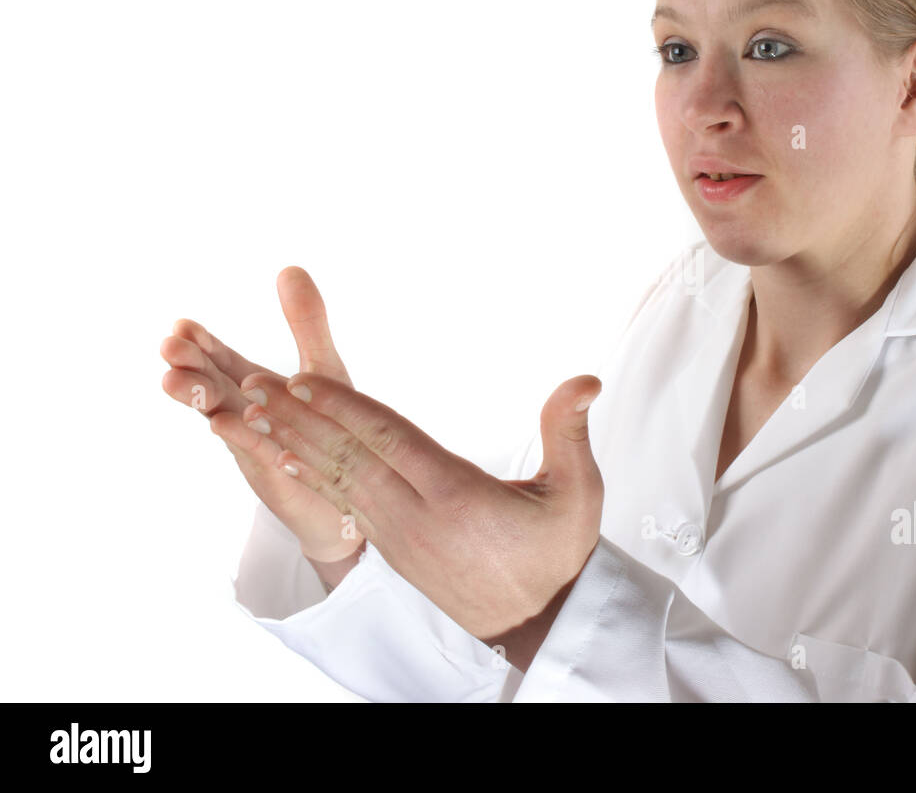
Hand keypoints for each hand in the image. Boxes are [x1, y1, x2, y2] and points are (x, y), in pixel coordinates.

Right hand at [160, 267, 363, 562]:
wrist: (350, 491)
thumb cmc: (332, 426)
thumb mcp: (321, 366)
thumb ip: (306, 321)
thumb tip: (289, 267)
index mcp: (254, 386)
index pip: (219, 360)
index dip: (200, 344)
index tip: (180, 324)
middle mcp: (246, 412)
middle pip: (211, 385)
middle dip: (189, 367)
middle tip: (167, 347)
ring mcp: (256, 443)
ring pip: (222, 417)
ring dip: (199, 399)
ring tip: (173, 381)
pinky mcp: (277, 470)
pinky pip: (255, 450)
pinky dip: (240, 435)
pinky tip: (222, 421)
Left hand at [234, 367, 604, 667]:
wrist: (540, 622)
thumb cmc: (560, 552)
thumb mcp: (579, 493)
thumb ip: (570, 432)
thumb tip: (585, 380)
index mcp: (457, 496)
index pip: (388, 441)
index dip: (342, 407)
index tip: (303, 378)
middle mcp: (417, 517)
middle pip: (345, 458)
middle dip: (295, 419)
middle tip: (250, 384)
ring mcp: (399, 537)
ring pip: (335, 481)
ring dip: (288, 444)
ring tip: (246, 414)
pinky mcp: (393, 549)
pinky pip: (341, 505)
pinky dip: (307, 477)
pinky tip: (280, 458)